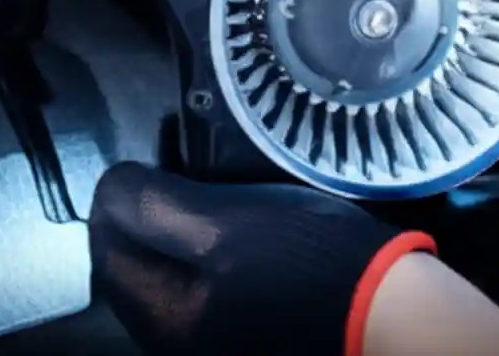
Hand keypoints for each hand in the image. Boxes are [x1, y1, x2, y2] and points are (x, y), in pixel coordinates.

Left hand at [88, 163, 434, 354]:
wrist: (392, 314)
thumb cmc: (309, 264)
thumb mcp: (226, 221)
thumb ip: (154, 206)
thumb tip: (110, 185)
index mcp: (161, 318)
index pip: (106, 246)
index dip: (119, 196)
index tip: (149, 162)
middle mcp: (175, 343)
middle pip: (136, 270)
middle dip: (148, 221)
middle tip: (180, 175)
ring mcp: (211, 345)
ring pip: (172, 282)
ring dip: (180, 240)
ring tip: (214, 200)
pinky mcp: (245, 339)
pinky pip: (207, 296)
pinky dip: (213, 262)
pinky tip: (245, 240)